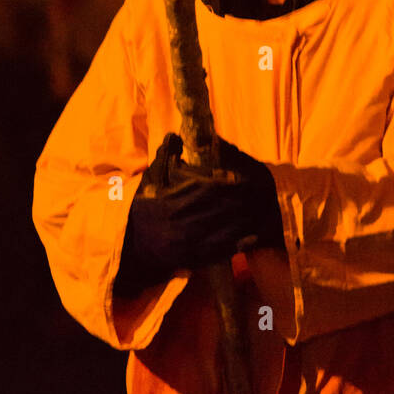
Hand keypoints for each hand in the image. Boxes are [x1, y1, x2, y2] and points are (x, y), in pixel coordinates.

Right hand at [114, 134, 281, 297]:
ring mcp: (190, 243)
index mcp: (175, 201)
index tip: (244, 177)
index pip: (209, 189)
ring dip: (245, 220)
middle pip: (222, 209)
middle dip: (243, 201)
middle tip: (261, 192)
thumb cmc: (145, 205)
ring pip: (224, 230)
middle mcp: (184, 223)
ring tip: (261, 210)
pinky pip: (220, 251)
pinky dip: (237, 244)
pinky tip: (253, 236)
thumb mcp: (152, 177)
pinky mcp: (193, 258)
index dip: (230, 183)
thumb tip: (176, 134)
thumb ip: (165, 156)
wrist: (132, 242)